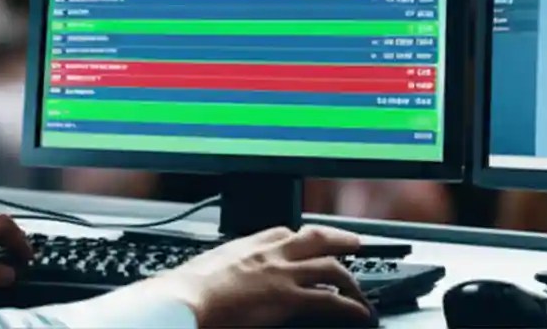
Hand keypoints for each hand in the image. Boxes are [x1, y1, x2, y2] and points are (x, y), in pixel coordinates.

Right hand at [131, 226, 374, 327]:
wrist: (185, 300)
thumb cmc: (187, 292)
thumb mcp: (206, 270)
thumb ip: (222, 271)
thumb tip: (221, 281)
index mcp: (247, 245)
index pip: (283, 232)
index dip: (302, 237)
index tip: (309, 242)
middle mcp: (269, 254)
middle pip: (315, 238)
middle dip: (339, 240)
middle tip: (355, 244)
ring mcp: (282, 274)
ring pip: (330, 268)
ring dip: (351, 280)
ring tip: (361, 292)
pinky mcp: (289, 298)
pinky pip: (331, 300)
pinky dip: (351, 307)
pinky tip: (360, 314)